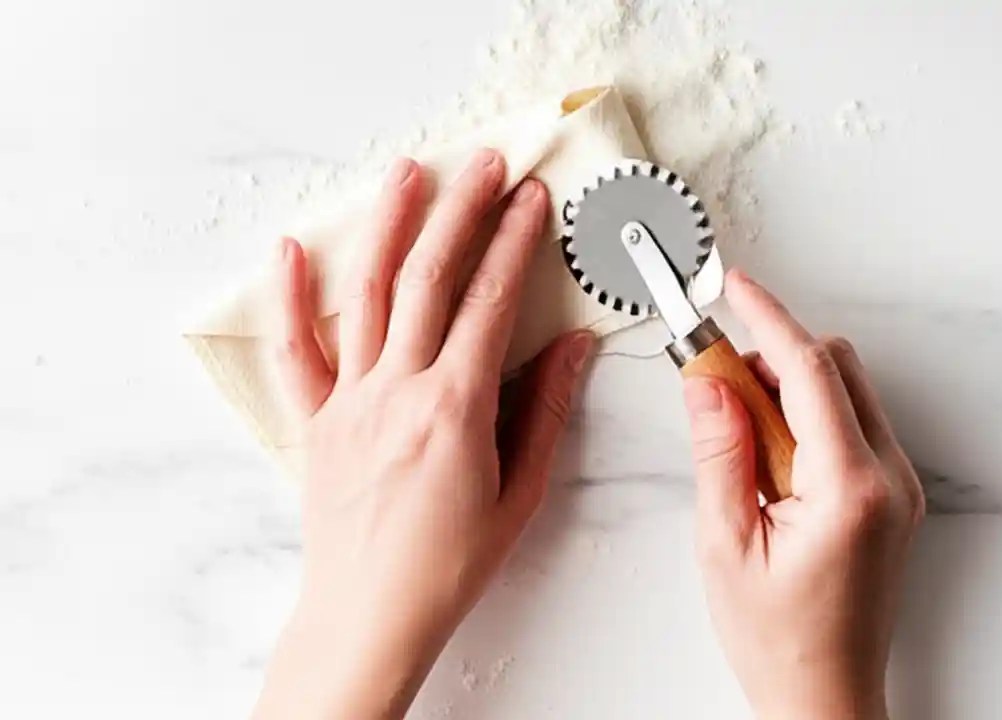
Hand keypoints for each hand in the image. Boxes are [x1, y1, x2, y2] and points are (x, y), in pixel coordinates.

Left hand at [253, 152, 595, 719]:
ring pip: (364, 295)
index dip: (514, 242)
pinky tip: (289, 251)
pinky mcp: (314, 421)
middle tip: (485, 163)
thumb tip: (572, 347)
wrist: (371, 614)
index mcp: (455, 407)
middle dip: (461, 211)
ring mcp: (348, 401)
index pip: (490, 302)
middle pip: (429, 278)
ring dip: (387, 226)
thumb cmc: (450, 564)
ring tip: (407, 173)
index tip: (531, 198)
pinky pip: (293, 351)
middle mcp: (397, 390)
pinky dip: (288, 298)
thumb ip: (543, 411)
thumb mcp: (520, 492)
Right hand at [683, 270, 923, 719]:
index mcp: (851, 487)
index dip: (769, 317)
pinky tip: (770, 461)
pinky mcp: (892, 496)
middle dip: (775, 357)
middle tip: (716, 382)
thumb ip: (719, 451)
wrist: (825, 696)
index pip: (811, 370)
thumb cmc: (777, 640)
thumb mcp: (726, 543)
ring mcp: (898, 487)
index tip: (736, 287)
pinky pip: (852, 426)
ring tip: (740, 441)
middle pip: (837, 368)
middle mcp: (890, 478)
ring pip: (847, 392)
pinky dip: (807, 420)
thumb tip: (708, 378)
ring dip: (790, 390)